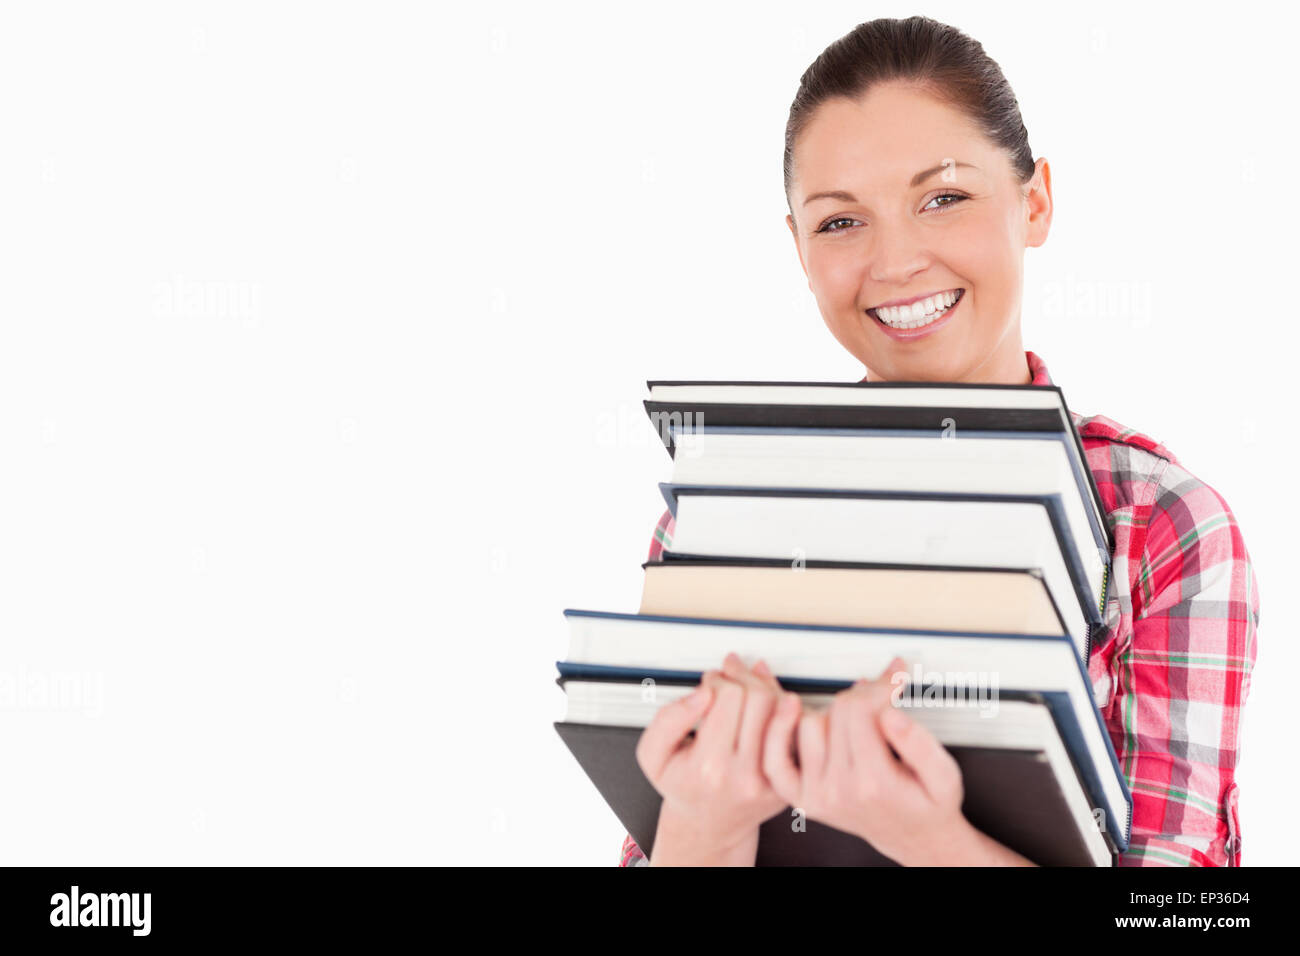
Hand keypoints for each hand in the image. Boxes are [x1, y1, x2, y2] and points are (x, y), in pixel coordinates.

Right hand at [635, 652, 788, 864]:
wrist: (708, 825)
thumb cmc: (682, 786)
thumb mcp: (653, 755)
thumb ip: (668, 719)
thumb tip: (703, 693)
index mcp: (710, 768)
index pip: (728, 697)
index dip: (717, 680)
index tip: (709, 683)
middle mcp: (745, 775)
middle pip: (758, 698)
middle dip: (742, 679)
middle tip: (729, 680)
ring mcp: (770, 779)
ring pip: (780, 708)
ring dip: (763, 689)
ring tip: (745, 690)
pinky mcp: (786, 778)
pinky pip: (792, 729)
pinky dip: (781, 709)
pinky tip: (765, 704)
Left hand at [762, 656, 971, 865]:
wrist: (913, 836)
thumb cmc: (928, 805)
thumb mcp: (946, 776)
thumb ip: (921, 744)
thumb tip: (890, 715)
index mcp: (873, 782)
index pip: (862, 710)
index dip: (880, 686)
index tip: (893, 677)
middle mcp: (838, 790)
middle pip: (836, 712)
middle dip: (862, 696)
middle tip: (880, 695)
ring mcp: (816, 794)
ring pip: (809, 723)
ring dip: (832, 713)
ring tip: (856, 718)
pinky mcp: (802, 798)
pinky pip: (775, 758)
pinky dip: (780, 732)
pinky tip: (794, 713)